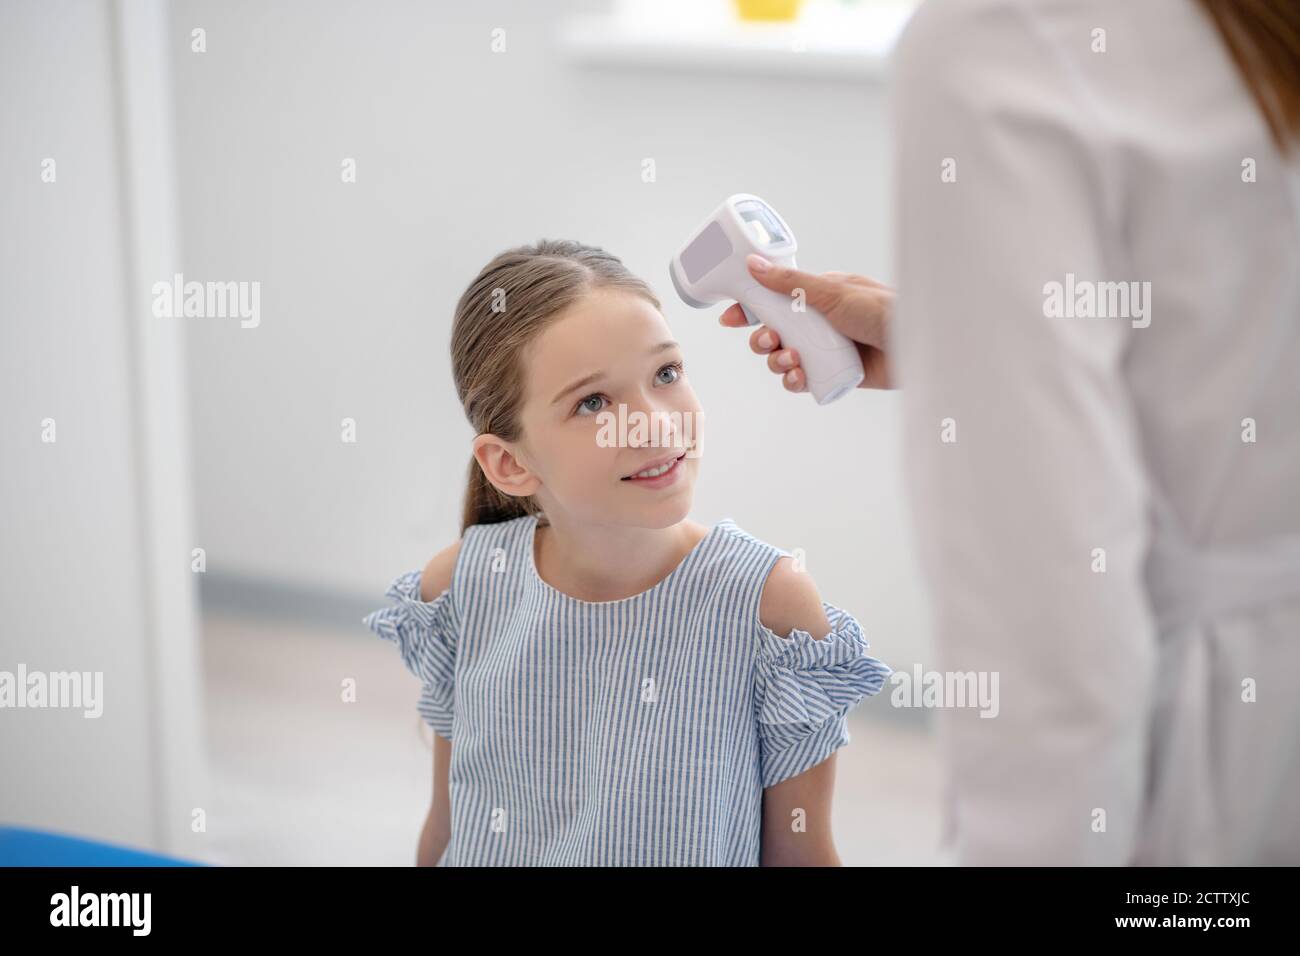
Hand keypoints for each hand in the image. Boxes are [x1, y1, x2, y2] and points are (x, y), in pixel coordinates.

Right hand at [719, 254, 895, 390]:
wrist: (918, 345)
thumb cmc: (881, 310)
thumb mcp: (831, 292)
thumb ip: (790, 282)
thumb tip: (752, 264)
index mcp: (818, 297)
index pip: (774, 301)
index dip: (749, 310)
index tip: (729, 319)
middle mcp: (820, 323)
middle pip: (775, 333)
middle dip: (764, 340)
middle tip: (770, 342)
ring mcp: (826, 350)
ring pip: (785, 359)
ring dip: (778, 363)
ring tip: (791, 362)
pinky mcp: (835, 375)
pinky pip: (803, 380)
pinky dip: (794, 381)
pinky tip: (799, 378)